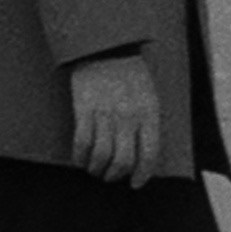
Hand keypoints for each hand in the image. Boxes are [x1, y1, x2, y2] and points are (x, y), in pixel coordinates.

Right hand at [65, 51, 162, 186]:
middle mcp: (129, 116)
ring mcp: (106, 113)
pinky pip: (82, 143)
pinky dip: (80, 157)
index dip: (142, 175)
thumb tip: (144, 155)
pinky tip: (80, 159)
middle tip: (111, 177)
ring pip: (102, 156)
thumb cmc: (130, 73)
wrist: (105, 48)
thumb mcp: (150, 96)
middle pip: (123, 161)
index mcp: (149, 113)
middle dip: (116, 175)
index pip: (149, 154)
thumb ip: (148, 123)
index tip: (135, 183)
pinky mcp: (84, 109)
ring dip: (97, 169)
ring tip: (95, 170)